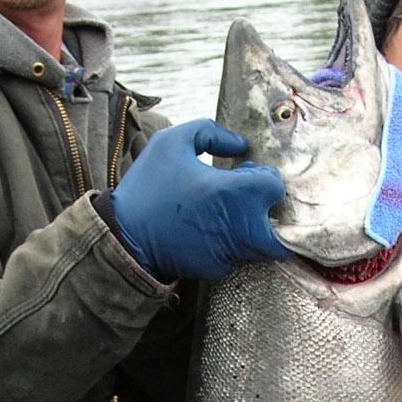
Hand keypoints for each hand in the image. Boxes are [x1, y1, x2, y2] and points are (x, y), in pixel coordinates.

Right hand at [109, 120, 288, 279]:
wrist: (122, 238)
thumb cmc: (148, 187)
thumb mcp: (172, 143)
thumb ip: (211, 133)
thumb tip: (240, 144)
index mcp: (232, 193)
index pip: (275, 187)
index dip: (264, 178)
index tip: (246, 174)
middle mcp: (238, 227)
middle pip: (279, 227)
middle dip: (270, 214)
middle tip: (248, 201)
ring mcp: (228, 252)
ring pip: (259, 243)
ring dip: (250, 227)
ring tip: (223, 211)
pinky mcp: (215, 268)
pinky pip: (235, 254)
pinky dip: (228, 242)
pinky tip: (204, 228)